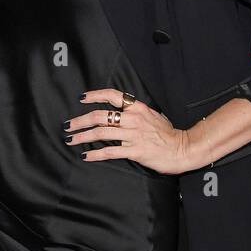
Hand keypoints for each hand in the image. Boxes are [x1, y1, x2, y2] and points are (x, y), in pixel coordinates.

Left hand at [64, 88, 204, 175]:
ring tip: (71, 140)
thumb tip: (120, 110)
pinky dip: (96, 154)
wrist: (183, 149)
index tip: (81, 98)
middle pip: (100, 116)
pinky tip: (86, 155)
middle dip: (80, 121)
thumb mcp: (153, 115)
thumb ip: (136, 112)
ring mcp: (134, 135)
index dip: (95, 95)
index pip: (113, 95)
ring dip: (82, 136)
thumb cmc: (167, 134)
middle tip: (68, 126)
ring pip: (101, 133)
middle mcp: (134, 119)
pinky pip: (110, 151)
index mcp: (138, 108)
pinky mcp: (135, 151)